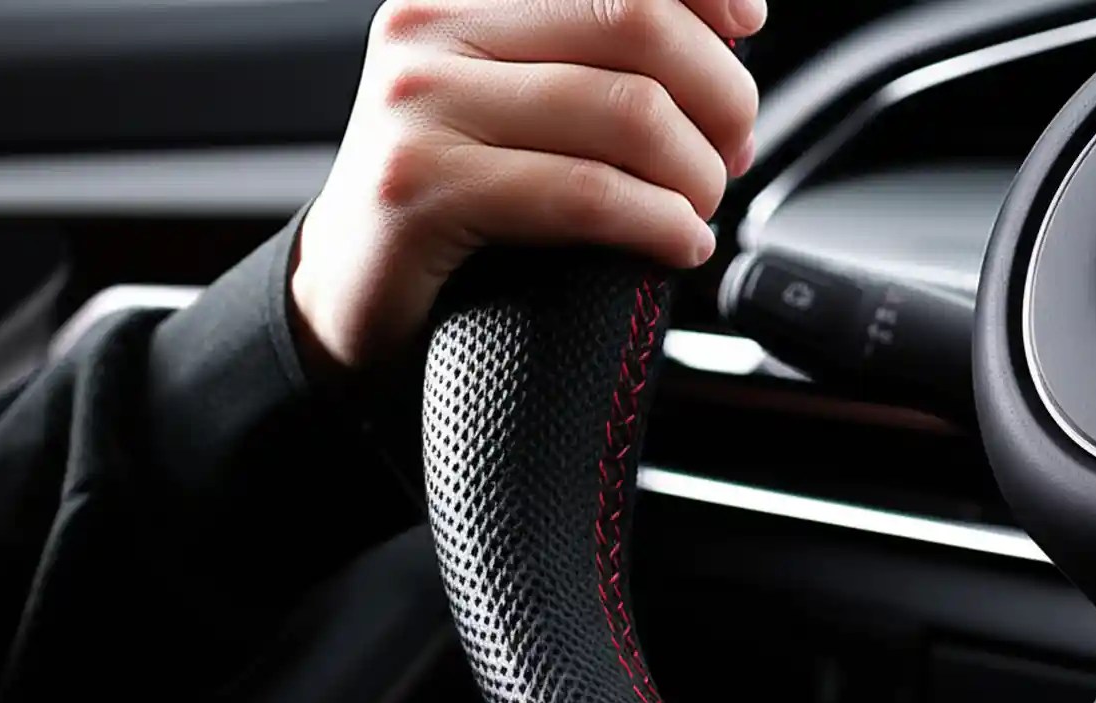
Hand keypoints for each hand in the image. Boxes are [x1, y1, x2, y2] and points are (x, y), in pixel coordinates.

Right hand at [293, 0, 764, 371]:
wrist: (348, 282)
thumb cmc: (446, 190)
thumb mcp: (509, 96)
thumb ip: (584, 53)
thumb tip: (724, 36)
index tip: (747, 26)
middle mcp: (430, 25)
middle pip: (633, 20)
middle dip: (717, 92)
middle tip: (731, 149)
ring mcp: (418, 103)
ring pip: (622, 111)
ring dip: (694, 171)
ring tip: (699, 205)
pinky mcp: (421, 187)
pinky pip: (584, 194)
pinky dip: (657, 223)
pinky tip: (677, 242)